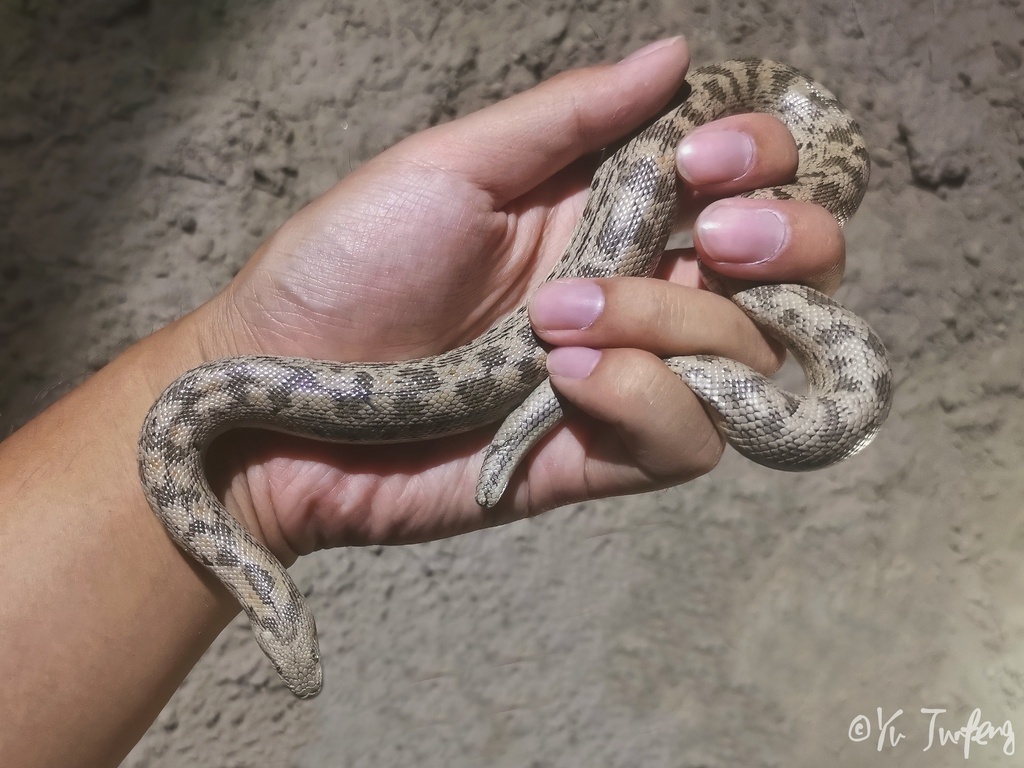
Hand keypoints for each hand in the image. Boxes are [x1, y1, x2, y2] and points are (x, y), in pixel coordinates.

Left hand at [183, 37, 845, 560]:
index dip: (766, 156)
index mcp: (609, 208)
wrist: (280, 401)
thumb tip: (681, 54)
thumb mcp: (452, 168)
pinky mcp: (608, 454)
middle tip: (716, 233)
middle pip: (795, 267)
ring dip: (671, 319)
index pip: (748, 177)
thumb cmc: (346, 269)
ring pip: (753, 351)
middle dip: (787, 238)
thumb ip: (571, 118)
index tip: (708, 156)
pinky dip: (648, 398)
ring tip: (556, 319)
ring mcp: (632, 375)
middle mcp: (641, 287)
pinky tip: (563, 381)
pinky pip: (695, 437)